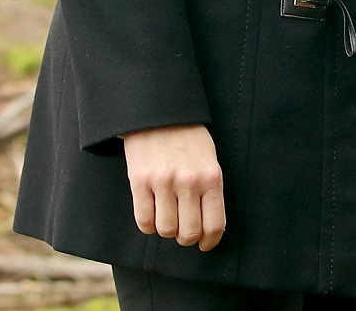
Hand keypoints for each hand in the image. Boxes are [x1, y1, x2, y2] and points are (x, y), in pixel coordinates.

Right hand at [122, 124, 225, 250]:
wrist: (159, 111)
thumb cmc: (188, 136)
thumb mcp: (209, 158)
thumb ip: (209, 188)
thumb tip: (207, 225)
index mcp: (211, 177)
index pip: (214, 224)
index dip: (209, 241)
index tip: (205, 244)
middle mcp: (189, 182)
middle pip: (189, 233)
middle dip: (186, 237)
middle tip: (183, 230)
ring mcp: (163, 182)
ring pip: (166, 229)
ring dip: (166, 230)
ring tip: (167, 217)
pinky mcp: (140, 180)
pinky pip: (144, 220)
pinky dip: (148, 225)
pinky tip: (151, 214)